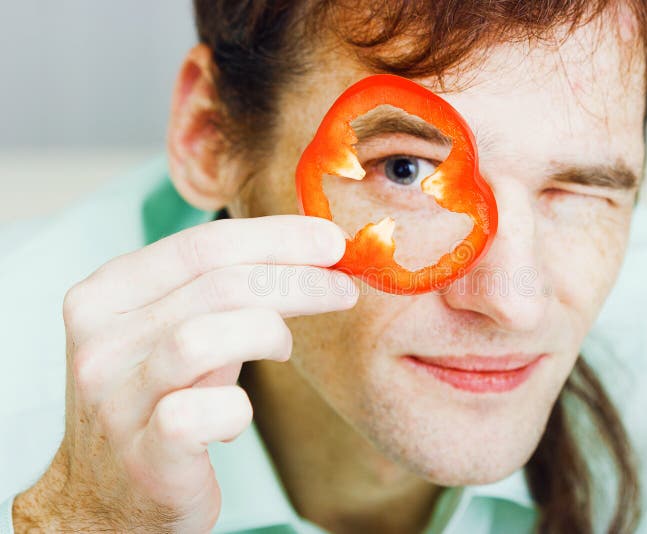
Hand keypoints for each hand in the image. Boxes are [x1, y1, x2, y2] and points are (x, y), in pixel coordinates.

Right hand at [12, 215, 357, 532]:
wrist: (103, 497)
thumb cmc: (156, 401)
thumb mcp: (173, 333)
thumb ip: (220, 293)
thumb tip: (309, 255)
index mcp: (107, 295)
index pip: (202, 244)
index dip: (277, 237)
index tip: (329, 241)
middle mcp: (101, 341)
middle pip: (218, 285)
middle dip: (297, 280)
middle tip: (342, 288)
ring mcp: (116, 399)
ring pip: (205, 338)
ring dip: (269, 334)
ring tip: (282, 349)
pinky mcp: (143, 454)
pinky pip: (202, 413)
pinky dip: (238, 408)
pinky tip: (239, 415)